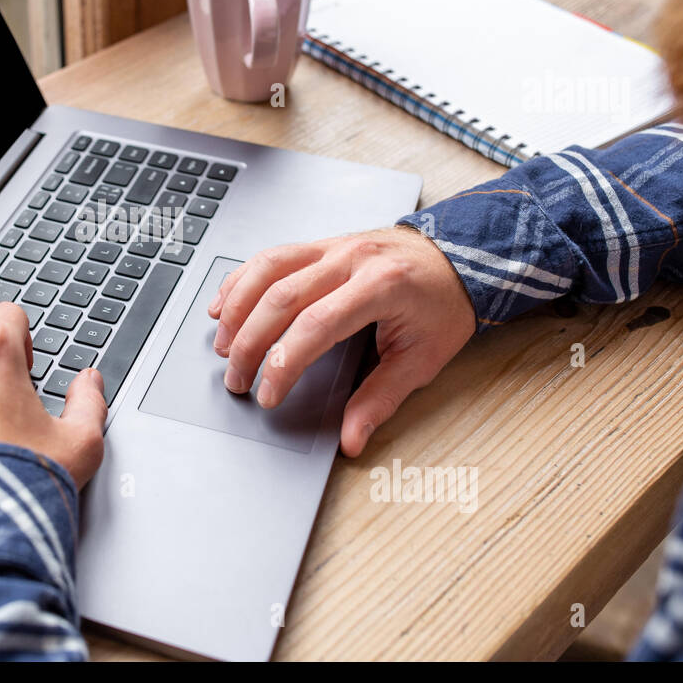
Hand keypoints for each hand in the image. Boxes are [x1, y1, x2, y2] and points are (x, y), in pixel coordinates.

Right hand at [208, 227, 473, 456]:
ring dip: (238, 309)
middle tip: (237, 380)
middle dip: (249, 344)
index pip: (315, 326)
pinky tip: (225, 306)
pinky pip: (271, 256)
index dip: (284, 364)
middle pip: (281, 298)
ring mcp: (333, 245)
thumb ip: (381, 399)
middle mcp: (351, 259)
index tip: (268, 395)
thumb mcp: (423, 360)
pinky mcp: (321, 243)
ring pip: (267, 269)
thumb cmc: (443, 305)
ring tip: (222, 345)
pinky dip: (242, 280)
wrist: (460, 257)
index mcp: (380, 286)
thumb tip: (351, 439)